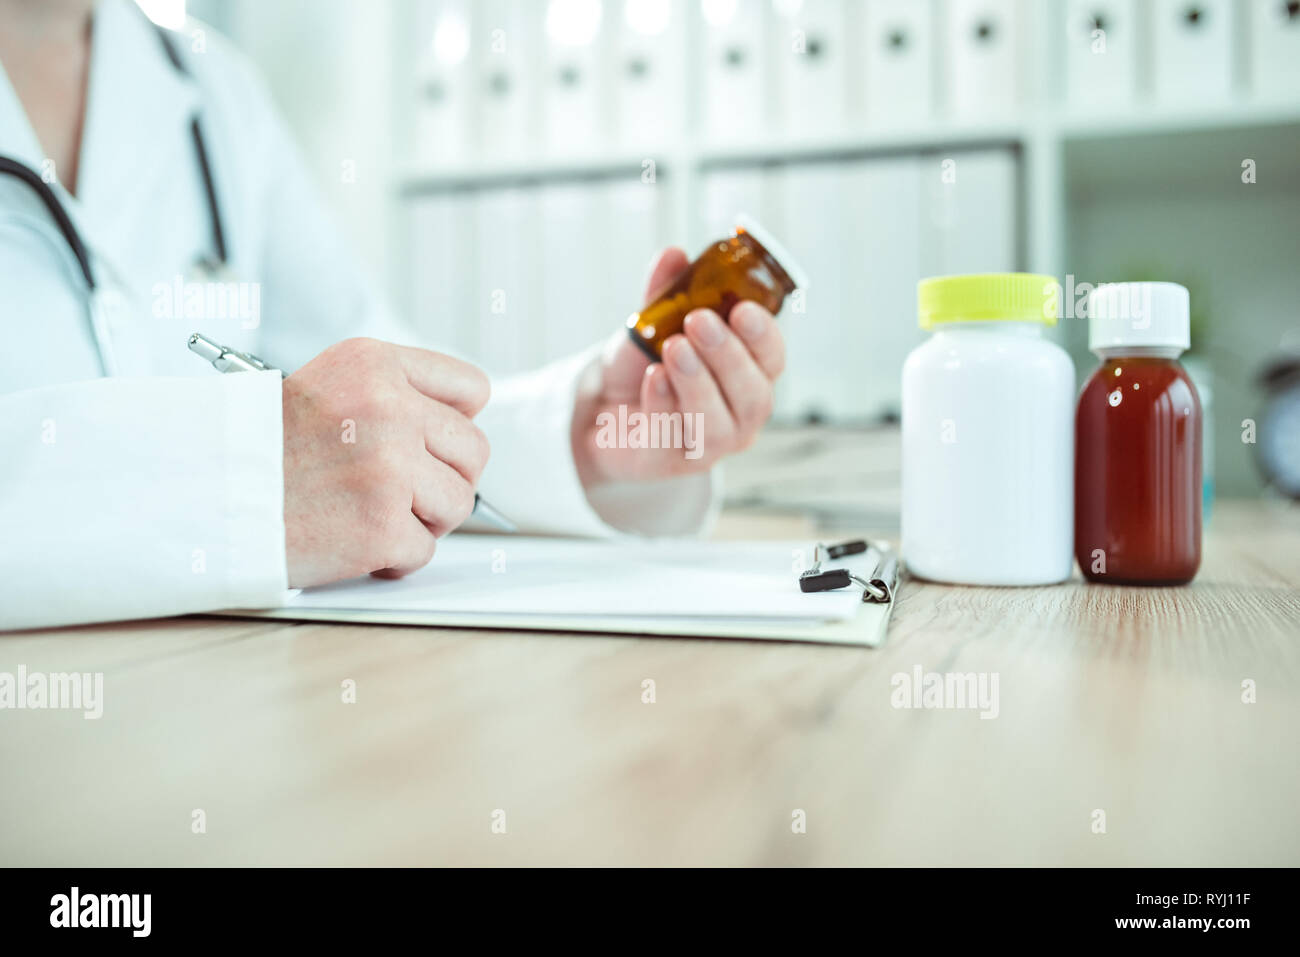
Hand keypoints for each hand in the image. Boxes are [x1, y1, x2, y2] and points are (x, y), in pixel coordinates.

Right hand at [281, 337, 490, 586]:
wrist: (201, 493)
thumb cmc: (259, 447)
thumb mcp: (327, 387)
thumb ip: (393, 396)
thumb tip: (460, 427)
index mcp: (376, 366)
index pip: (470, 388)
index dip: (455, 425)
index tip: (434, 445)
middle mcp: (389, 408)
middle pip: (473, 452)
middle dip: (443, 479)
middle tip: (401, 493)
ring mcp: (389, 468)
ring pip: (457, 502)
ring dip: (422, 520)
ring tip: (371, 514)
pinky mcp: (382, 526)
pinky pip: (423, 550)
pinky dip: (394, 558)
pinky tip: (354, 542)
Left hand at [571, 248, 785, 487]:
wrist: (602, 408)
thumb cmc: (644, 364)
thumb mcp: (653, 322)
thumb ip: (666, 292)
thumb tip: (673, 256)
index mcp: (749, 373)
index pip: (772, 358)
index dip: (763, 335)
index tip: (742, 309)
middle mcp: (739, 413)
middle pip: (753, 395)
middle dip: (728, 355)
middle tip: (698, 320)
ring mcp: (710, 444)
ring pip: (718, 423)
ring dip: (698, 381)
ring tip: (673, 348)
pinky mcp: (672, 463)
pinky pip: (675, 438)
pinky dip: (664, 404)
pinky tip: (653, 379)